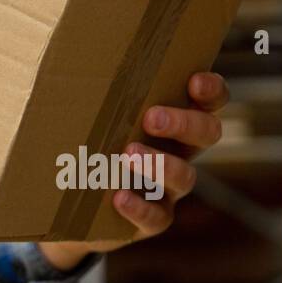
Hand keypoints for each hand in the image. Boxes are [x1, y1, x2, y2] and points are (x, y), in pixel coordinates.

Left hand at [38, 71, 229, 269]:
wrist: (71, 215)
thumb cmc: (87, 156)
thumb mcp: (94, 126)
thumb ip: (98, 102)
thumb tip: (70, 61)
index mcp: (173, 127)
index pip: (210, 104)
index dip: (211, 92)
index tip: (194, 82)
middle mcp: (179, 155)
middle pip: (206, 134)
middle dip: (183, 123)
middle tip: (151, 117)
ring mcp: (169, 191)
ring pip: (185, 177)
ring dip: (160, 163)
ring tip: (128, 154)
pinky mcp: (152, 221)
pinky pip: (157, 217)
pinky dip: (139, 207)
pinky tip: (119, 197)